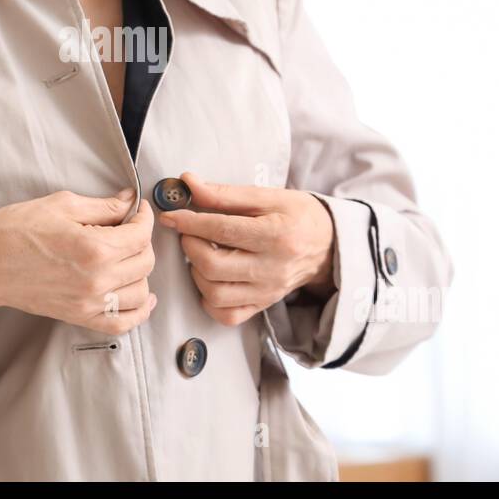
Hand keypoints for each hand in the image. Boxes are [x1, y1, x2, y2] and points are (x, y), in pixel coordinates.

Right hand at [0, 188, 157, 334]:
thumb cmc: (13, 232)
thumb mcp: (61, 205)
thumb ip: (102, 206)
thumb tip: (128, 202)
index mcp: (94, 248)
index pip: (140, 234)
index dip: (143, 216)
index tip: (138, 210)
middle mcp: (97, 280)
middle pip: (145, 261)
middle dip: (142, 240)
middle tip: (128, 227)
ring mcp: (89, 303)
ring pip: (140, 291)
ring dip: (141, 271)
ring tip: (128, 255)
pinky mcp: (79, 316)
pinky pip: (122, 323)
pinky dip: (138, 312)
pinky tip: (142, 297)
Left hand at [157, 171, 334, 326]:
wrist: (328, 245)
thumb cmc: (298, 215)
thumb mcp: (267, 196)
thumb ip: (225, 193)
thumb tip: (188, 183)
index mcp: (276, 235)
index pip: (222, 229)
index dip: (189, 221)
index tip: (170, 214)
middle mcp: (272, 268)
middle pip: (213, 266)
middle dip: (190, 246)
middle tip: (190, 232)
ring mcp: (267, 291)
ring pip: (215, 294)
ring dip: (196, 272)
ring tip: (201, 253)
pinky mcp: (263, 305)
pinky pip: (227, 315)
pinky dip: (209, 300)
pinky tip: (211, 279)